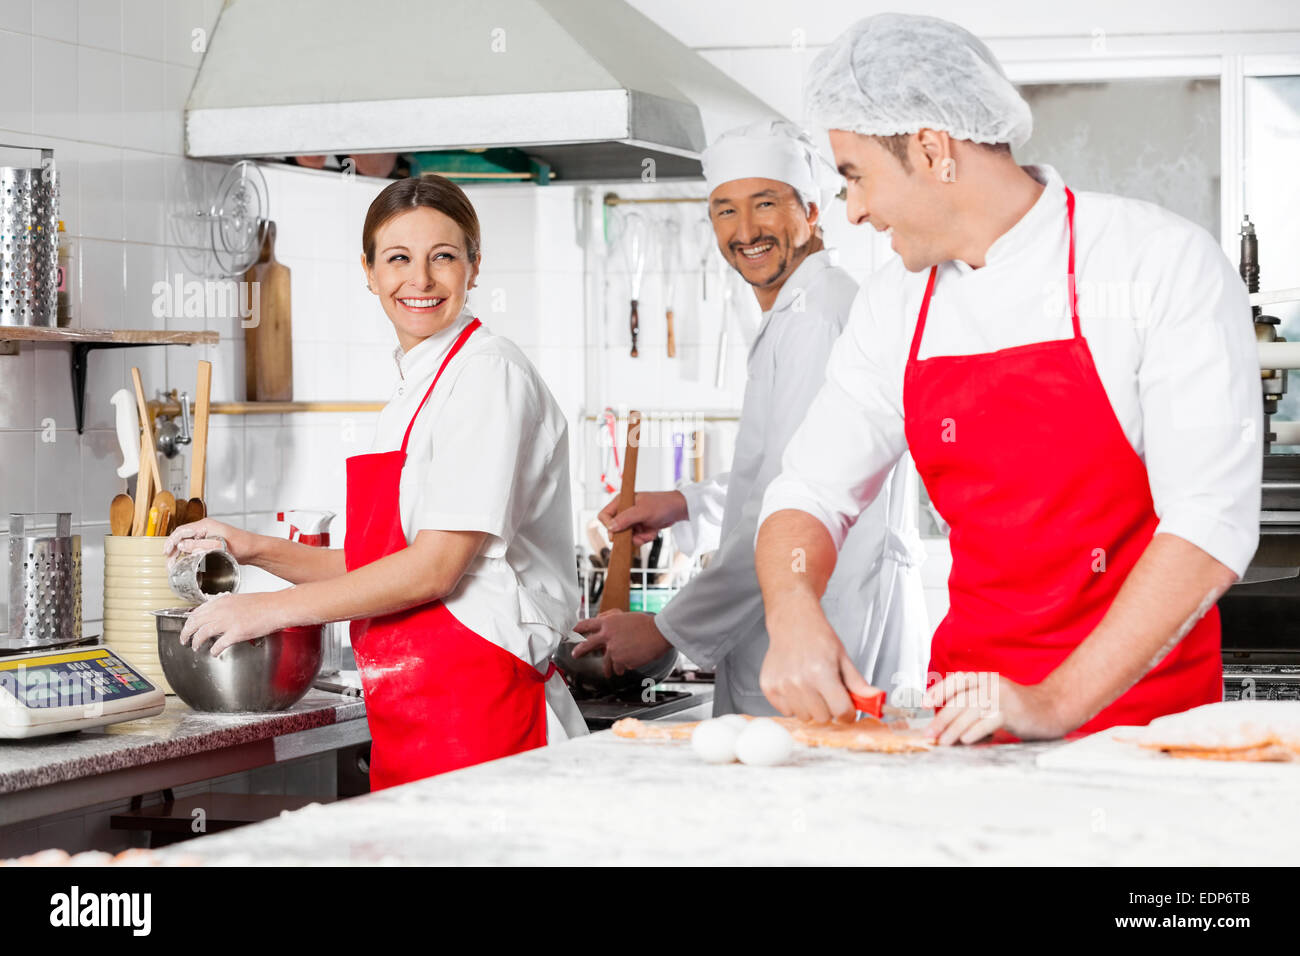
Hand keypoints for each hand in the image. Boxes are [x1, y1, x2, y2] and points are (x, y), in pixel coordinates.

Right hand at [164, 517, 255, 562]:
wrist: (254, 550)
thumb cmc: (241, 545)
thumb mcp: (218, 546)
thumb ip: (199, 546)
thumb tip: (181, 546)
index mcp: (205, 525)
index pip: (182, 531)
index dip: (171, 542)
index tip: (166, 552)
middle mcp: (205, 529)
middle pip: (183, 538)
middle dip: (174, 550)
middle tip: (169, 563)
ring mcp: (208, 536)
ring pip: (188, 543)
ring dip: (180, 553)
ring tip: (174, 565)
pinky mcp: (211, 543)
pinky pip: (195, 547)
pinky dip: (188, 555)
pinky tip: (185, 563)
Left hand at [177, 592, 291, 656]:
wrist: (278, 607)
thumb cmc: (264, 603)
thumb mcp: (240, 599)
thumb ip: (226, 606)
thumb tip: (218, 614)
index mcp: (222, 601)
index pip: (197, 611)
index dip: (189, 621)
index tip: (187, 626)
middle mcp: (221, 610)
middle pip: (194, 623)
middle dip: (186, 633)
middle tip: (184, 639)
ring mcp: (228, 622)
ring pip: (202, 634)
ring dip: (196, 642)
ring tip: (195, 647)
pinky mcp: (236, 633)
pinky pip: (219, 644)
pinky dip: (214, 650)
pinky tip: (214, 652)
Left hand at [571, 611, 671, 676]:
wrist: (659, 633)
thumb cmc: (645, 624)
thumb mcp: (625, 616)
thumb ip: (611, 619)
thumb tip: (600, 622)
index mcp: (608, 623)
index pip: (587, 625)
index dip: (578, 628)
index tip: (572, 632)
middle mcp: (607, 637)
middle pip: (587, 645)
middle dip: (580, 651)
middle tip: (575, 654)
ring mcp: (613, 650)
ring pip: (607, 662)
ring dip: (610, 668)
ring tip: (612, 672)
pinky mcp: (622, 662)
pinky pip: (622, 666)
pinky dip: (627, 665)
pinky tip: (634, 661)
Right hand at [598, 491, 687, 547]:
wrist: (677, 510)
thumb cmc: (662, 504)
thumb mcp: (643, 511)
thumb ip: (626, 519)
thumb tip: (611, 527)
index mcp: (621, 502)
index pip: (604, 516)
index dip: (608, 526)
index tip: (617, 532)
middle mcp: (624, 511)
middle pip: (615, 530)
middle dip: (628, 535)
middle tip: (639, 533)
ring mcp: (631, 521)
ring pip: (626, 537)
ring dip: (639, 538)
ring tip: (649, 531)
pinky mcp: (638, 528)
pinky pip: (636, 539)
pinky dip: (645, 538)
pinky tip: (652, 532)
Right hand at [760, 602, 880, 723]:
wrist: (792, 621)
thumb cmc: (817, 636)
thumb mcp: (843, 657)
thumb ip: (858, 684)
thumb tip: (876, 700)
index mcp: (821, 672)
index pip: (841, 711)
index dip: (848, 713)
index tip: (847, 708)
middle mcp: (800, 681)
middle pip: (823, 717)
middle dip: (829, 708)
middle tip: (827, 691)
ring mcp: (782, 685)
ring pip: (804, 717)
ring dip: (810, 707)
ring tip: (810, 687)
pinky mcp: (769, 687)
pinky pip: (786, 712)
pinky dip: (793, 704)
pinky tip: (796, 687)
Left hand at [923, 672, 1067, 744]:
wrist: (1054, 709)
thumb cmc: (1021, 709)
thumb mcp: (994, 701)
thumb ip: (974, 707)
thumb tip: (946, 725)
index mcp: (985, 679)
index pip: (957, 680)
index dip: (939, 690)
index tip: (925, 703)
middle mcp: (992, 684)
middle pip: (960, 700)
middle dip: (942, 718)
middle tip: (930, 734)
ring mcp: (1002, 696)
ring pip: (971, 711)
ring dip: (954, 729)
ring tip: (944, 742)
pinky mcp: (1012, 711)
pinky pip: (988, 721)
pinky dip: (974, 731)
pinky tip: (966, 741)